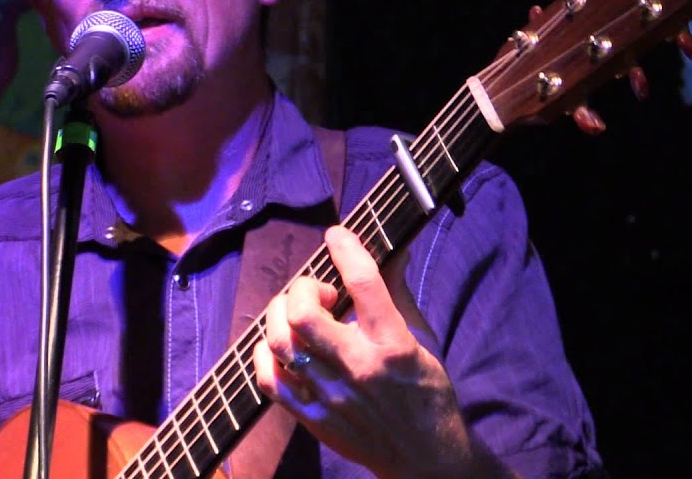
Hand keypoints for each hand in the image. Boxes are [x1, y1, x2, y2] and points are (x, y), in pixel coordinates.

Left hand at [252, 226, 495, 478]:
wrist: (426, 457)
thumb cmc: (427, 392)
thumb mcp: (422, 339)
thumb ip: (398, 293)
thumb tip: (395, 249)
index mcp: (394, 345)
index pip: (364, 283)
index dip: (346, 248)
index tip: (336, 235)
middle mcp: (360, 369)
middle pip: (304, 315)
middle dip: (303, 288)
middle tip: (318, 291)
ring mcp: (332, 397)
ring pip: (281, 344)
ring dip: (280, 316)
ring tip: (297, 315)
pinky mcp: (314, 420)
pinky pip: (270, 381)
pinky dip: (264, 354)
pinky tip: (279, 345)